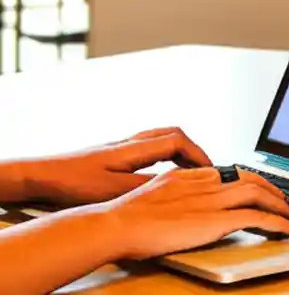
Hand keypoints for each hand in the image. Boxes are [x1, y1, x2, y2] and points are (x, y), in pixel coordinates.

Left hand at [18, 127, 212, 205]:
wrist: (43, 175)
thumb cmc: (72, 181)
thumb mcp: (113, 190)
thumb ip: (145, 186)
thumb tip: (174, 186)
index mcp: (134, 148)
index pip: (178, 140)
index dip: (198, 153)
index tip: (209, 169)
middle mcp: (130, 142)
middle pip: (173, 134)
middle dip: (193, 150)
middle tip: (204, 167)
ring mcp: (122, 146)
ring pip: (161, 138)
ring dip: (180, 151)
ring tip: (188, 169)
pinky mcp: (114, 153)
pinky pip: (150, 146)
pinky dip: (165, 155)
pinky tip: (160, 172)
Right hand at [96, 167, 288, 259]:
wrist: (115, 224)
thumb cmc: (122, 218)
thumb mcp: (149, 197)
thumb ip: (169, 198)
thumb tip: (174, 208)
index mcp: (188, 176)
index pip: (228, 172)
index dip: (248, 180)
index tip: (258, 188)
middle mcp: (204, 182)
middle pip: (249, 177)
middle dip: (271, 188)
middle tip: (283, 200)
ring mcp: (212, 199)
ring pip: (259, 192)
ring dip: (280, 203)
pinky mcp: (217, 219)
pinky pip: (259, 217)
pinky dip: (280, 222)